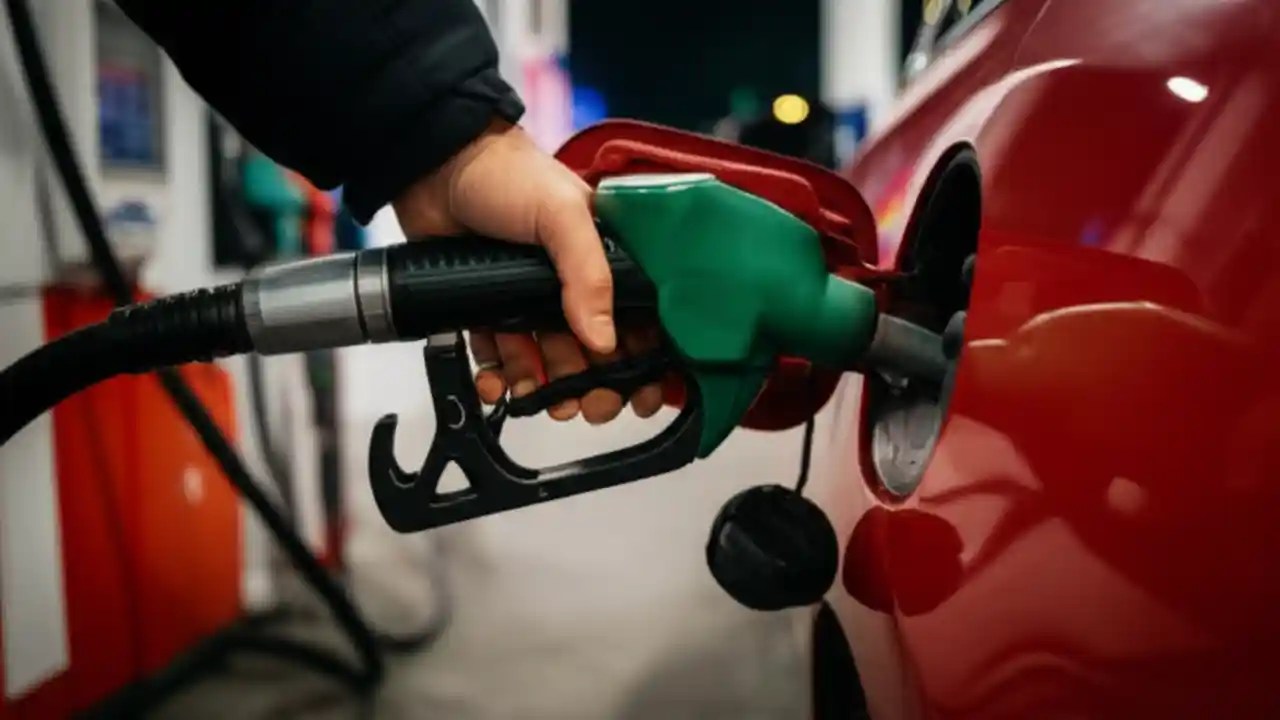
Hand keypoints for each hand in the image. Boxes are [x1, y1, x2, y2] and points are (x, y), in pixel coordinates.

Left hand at [392, 120, 664, 423]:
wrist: (434, 163)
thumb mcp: (562, 215)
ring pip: (546, 361)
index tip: (643, 395)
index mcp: (603, 258)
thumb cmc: (506, 172)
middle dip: (592, 385)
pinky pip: (500, 356)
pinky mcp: (487, 308)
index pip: (637, 320)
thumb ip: (589, 276)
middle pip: (592, 353)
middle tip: (587, 406)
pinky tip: (498, 384)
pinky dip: (500, 377)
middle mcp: (569, 283)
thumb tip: (603, 342)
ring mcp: (527, 297)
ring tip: (539, 399)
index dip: (643, 360)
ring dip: (546, 387)